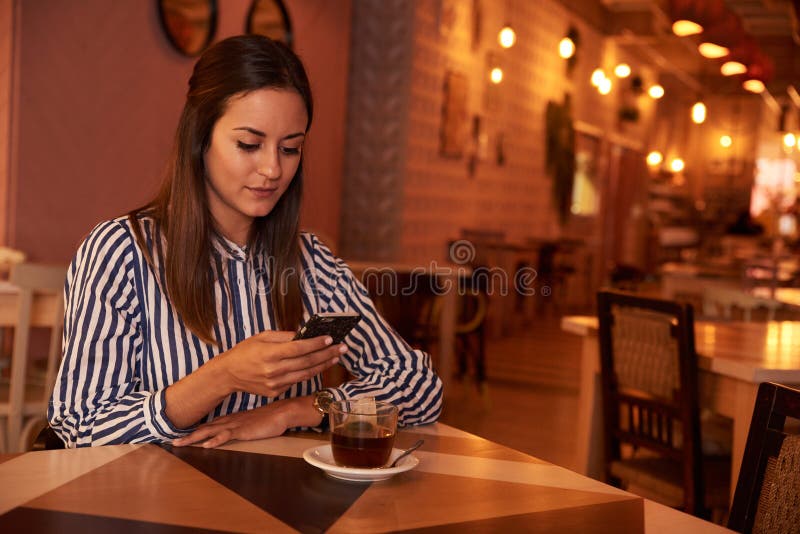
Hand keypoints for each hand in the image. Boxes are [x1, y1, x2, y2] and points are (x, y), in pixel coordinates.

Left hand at [171, 397, 312, 447]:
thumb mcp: (251, 420)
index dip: (193, 429)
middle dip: (187, 435)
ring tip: (180, 444)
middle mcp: (230, 420)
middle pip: (204, 428)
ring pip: (210, 431)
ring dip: (194, 438)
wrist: (282, 412)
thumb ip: (241, 424)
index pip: (208, 424)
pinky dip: (215, 441)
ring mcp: (235, 425)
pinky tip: (206, 445)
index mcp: (231, 418)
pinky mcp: (243, 430)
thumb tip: (234, 429)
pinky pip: (226, 436)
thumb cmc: (269, 417)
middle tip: (171, 440)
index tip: (180, 434)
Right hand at [218, 330, 345, 396]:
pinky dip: (309, 373)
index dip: (316, 344)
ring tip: (336, 357)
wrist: (229, 374)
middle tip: (342, 348)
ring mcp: (275, 384)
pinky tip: (319, 365)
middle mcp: (273, 370)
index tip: (330, 339)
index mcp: (269, 354)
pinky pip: (296, 381)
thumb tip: (304, 334)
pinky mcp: (276, 392)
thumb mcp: (262, 337)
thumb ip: (284, 336)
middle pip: (306, 362)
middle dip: (327, 354)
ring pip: (305, 374)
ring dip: (323, 365)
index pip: (298, 348)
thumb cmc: (245, 351)